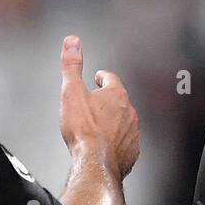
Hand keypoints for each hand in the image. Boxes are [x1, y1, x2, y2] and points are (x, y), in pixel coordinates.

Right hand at [58, 36, 138, 178]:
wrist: (95, 163)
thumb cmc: (83, 130)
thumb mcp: (71, 92)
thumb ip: (72, 65)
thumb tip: (72, 42)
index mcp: (116, 95)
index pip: (111, 79)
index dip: (102, 77)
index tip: (98, 77)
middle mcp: (129, 112)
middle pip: (120, 100)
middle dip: (108, 100)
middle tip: (96, 102)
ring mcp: (132, 133)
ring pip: (125, 122)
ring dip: (114, 121)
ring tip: (100, 126)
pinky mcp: (131, 152)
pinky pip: (126, 142)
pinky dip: (118, 141)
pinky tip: (107, 145)